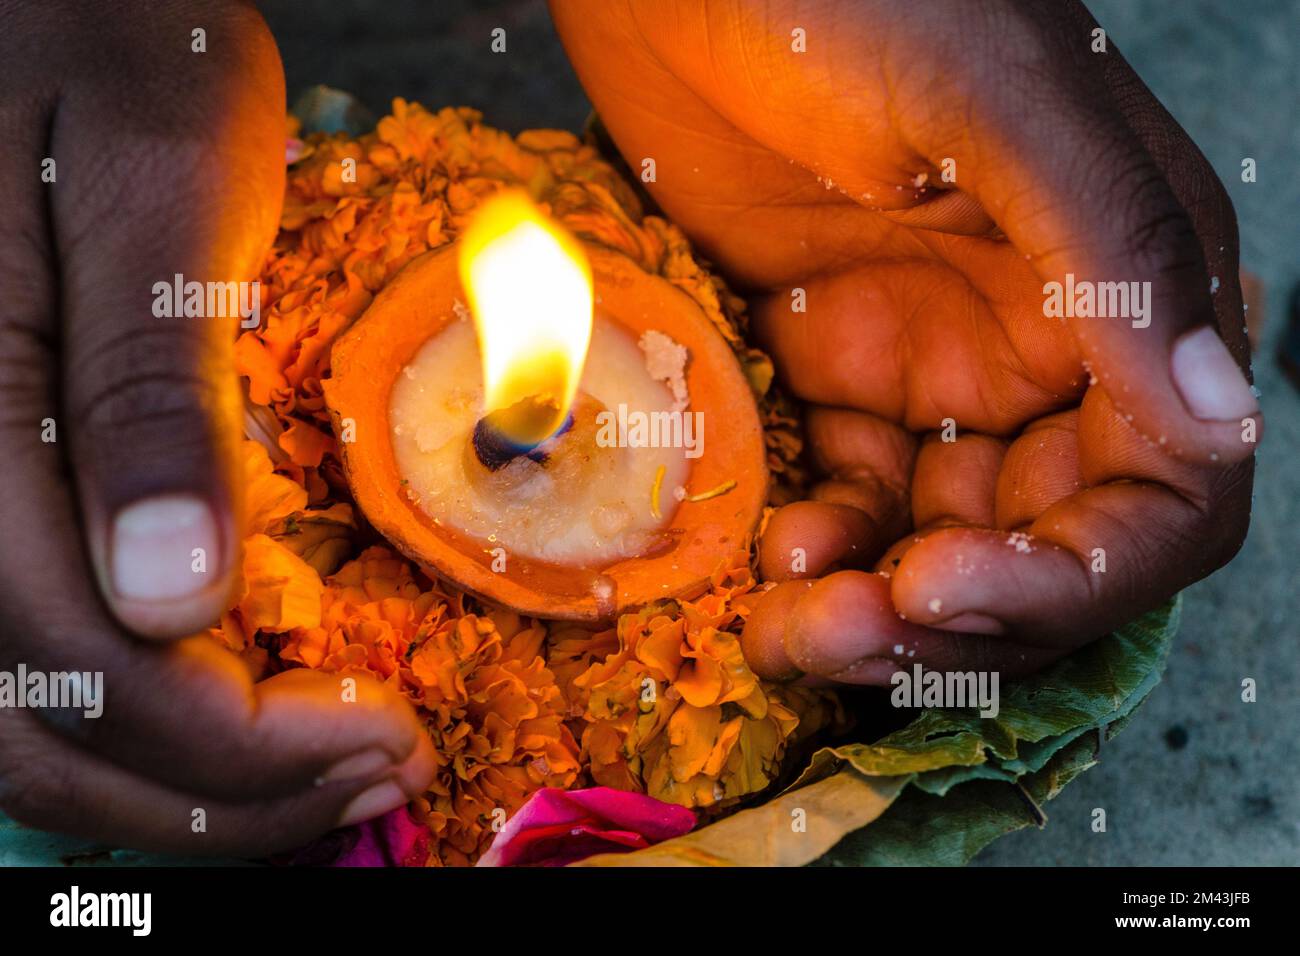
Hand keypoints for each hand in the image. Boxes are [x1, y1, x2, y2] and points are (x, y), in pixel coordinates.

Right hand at [0, 0, 432, 853]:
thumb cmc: (105, 44)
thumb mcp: (154, 180)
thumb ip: (145, 388)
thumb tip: (173, 597)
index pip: (85, 655)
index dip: (235, 740)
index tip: (382, 738)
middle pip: (35, 722)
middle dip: (216, 789)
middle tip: (374, 779)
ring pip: (10, 714)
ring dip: (170, 778)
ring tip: (322, 776)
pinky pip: (13, 650)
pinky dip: (125, 719)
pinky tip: (231, 712)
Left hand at [551, 0, 1258, 681]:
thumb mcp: (994, 100)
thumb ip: (1114, 251)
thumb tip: (1224, 421)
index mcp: (1126, 290)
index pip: (1160, 498)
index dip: (1068, 577)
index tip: (939, 590)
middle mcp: (1046, 349)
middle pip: (1040, 546)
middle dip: (951, 619)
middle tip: (842, 635)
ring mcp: (934, 365)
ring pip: (937, 541)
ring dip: (872, 607)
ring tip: (790, 623)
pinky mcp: (835, 365)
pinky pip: (848, 495)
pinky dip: (820, 544)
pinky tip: (772, 553)